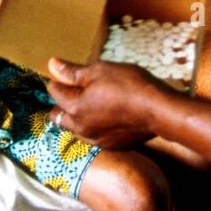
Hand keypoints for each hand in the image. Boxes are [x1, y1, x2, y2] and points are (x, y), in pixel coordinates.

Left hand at [46, 58, 165, 147]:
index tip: (67, 73)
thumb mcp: (99, 71)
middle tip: (78, 89)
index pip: (54, 92)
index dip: (59, 80)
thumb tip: (52, 65)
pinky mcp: (112, 146)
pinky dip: (97, 126)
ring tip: (95, 101)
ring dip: (79, 116)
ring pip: (77, 128)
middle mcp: (81, 128)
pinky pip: (95, 136)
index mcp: (74, 108)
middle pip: (59, 115)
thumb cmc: (130, 86)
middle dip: (63, 102)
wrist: (159, 110)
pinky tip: (110, 114)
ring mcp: (97, 140)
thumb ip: (73, 72)